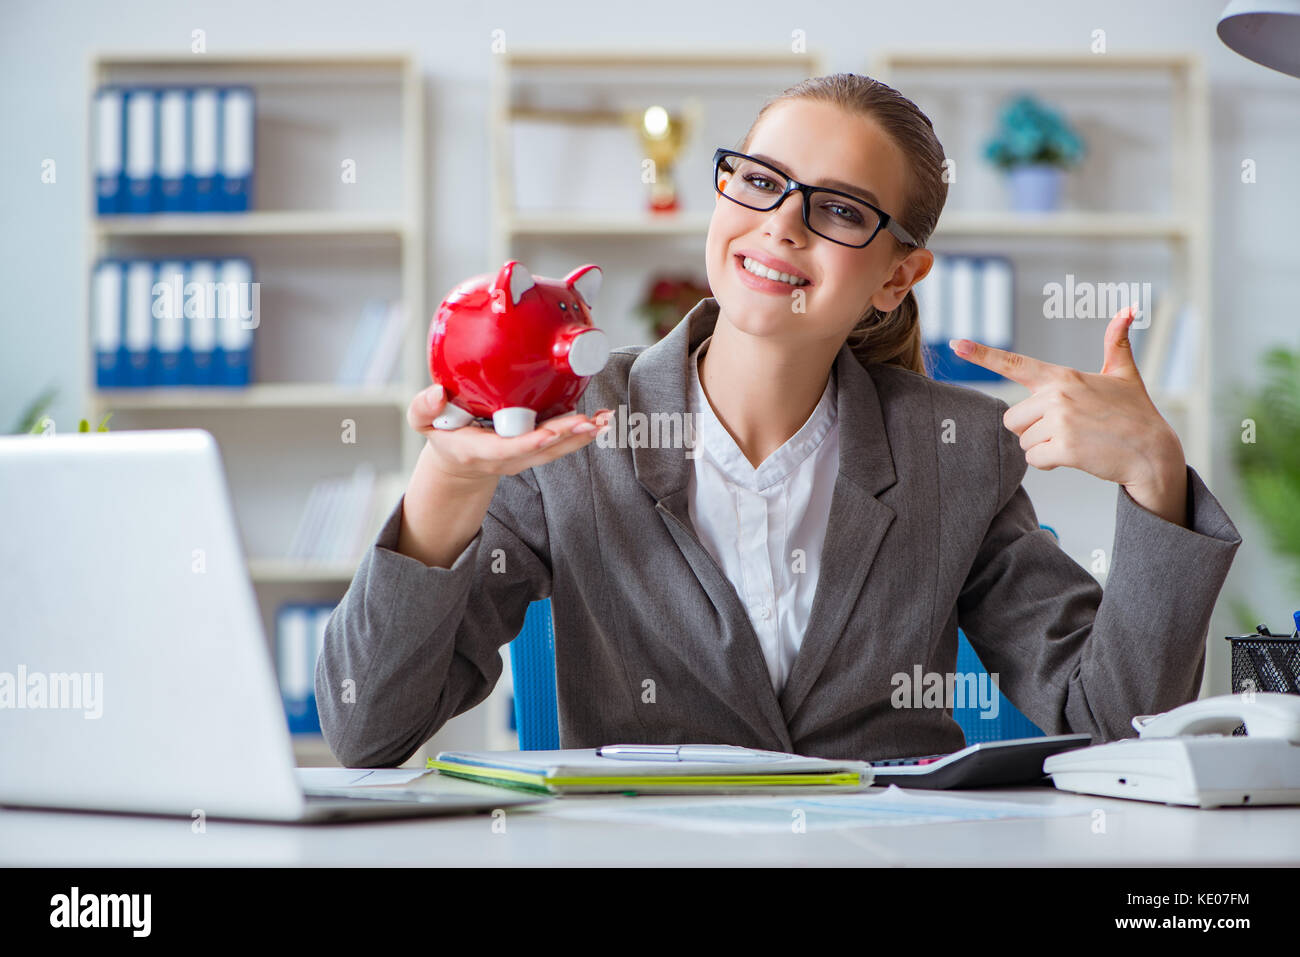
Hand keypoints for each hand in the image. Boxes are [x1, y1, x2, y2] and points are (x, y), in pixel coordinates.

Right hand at [407, 383, 611, 482]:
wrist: (461, 462)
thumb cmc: (444, 437)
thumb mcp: (423, 424)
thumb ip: (423, 409)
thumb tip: (435, 392)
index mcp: (481, 451)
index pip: (507, 448)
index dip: (529, 442)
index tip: (547, 432)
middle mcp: (509, 457)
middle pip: (541, 450)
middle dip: (566, 437)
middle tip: (588, 422)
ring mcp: (526, 456)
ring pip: (558, 449)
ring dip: (582, 435)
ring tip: (605, 420)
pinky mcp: (539, 449)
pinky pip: (563, 443)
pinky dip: (583, 432)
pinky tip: (601, 419)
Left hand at [951, 305, 1187, 525]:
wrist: (1153, 453)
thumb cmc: (1135, 413)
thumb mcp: (1124, 374)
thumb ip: (1116, 342)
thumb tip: (1129, 309)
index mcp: (1064, 377)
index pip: (1016, 364)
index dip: (982, 354)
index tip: (955, 345)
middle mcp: (1058, 395)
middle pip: (1012, 418)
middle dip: (1032, 430)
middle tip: (1066, 430)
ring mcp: (1060, 421)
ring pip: (1023, 441)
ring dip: (1042, 448)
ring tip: (1074, 441)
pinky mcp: (1064, 447)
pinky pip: (1034, 460)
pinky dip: (1049, 463)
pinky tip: (1075, 456)